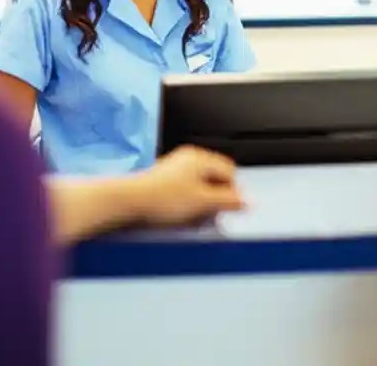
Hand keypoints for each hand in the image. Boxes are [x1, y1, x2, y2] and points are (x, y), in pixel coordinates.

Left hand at [125, 146, 244, 225]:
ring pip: (198, 185)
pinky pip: (183, 190)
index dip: (233, 192)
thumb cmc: (161, 199)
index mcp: (200, 158)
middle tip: (213, 215)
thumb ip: (229, 201)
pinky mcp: (161, 180)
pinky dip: (186, 203)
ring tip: (195, 218)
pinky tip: (180, 216)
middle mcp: (187, 159)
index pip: (229, 171)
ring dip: (201, 202)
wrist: (128, 202)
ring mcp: (173, 168)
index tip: (231, 208)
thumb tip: (248, 201)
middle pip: (213, 178)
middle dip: (216, 198)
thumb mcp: (203, 203)